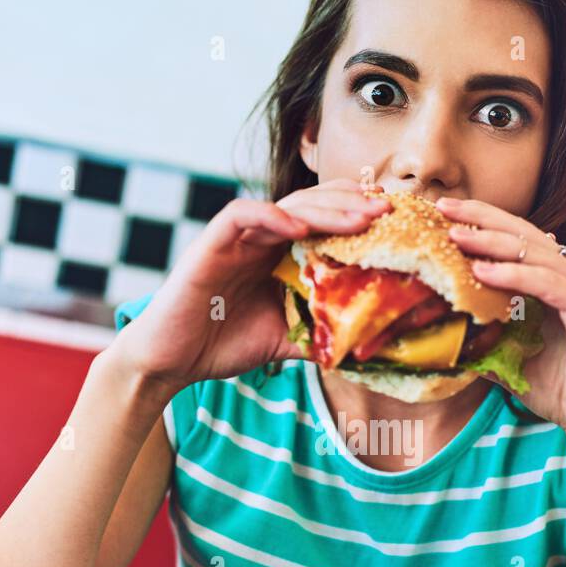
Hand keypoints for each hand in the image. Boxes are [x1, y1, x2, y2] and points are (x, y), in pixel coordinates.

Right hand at [111, 179, 390, 393]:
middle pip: (313, 206)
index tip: (394, 225)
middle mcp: (262, 238)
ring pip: (286, 206)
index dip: (358, 217)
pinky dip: (271, 217)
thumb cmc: (221, 345)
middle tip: (389, 212)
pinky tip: (300, 228)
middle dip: (352, 206)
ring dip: (325, 210)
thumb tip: (364, 347)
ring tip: (361, 218)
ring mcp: (236, 238)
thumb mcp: (284, 339)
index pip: (325, 222)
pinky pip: (243, 216)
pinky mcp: (210, 243)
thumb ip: (318, 334)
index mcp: (280, 254)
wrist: (171, 360)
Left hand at [436, 197, 565, 449]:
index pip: (519, 240)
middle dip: (482, 219)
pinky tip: (483, 272)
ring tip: (455, 237)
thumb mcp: (509, 357)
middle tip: (444, 207)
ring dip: (493, 244)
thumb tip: (440, 329)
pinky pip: (549, 284)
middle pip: (526, 235)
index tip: (443, 213)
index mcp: (560, 281)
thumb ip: (485, 336)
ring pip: (536, 255)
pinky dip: (516, 276)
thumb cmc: (557, 389)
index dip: (483, 223)